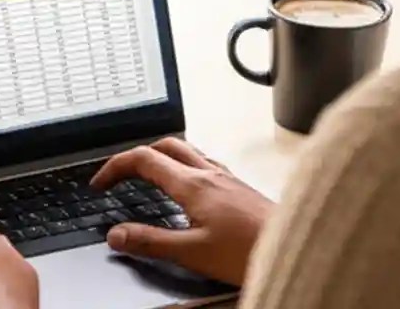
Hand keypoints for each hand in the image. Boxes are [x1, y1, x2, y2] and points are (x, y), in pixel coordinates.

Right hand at [91, 137, 273, 285]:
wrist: (298, 248)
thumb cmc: (251, 251)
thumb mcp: (192, 252)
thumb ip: (151, 242)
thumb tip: (117, 234)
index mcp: (192, 184)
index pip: (143, 159)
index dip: (115, 167)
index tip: (101, 183)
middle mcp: (210, 173)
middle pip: (165, 147)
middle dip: (136, 156)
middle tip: (121, 176)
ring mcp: (227, 178)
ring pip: (187, 152)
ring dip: (162, 157)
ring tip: (149, 176)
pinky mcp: (240, 188)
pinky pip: (206, 163)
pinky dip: (185, 166)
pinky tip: (191, 187)